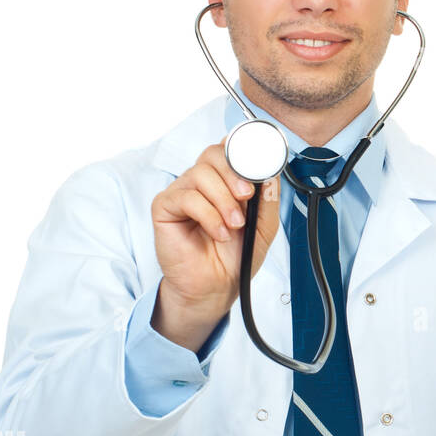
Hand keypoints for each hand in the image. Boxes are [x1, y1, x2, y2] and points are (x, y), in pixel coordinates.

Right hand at [150, 138, 280, 349]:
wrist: (217, 286)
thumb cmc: (236, 255)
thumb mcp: (264, 226)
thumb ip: (268, 199)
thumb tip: (270, 174)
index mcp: (225, 180)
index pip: (230, 149)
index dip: (243, 151)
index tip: (259, 165)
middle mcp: (203, 181)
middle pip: (213, 154)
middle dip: (234, 172)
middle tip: (247, 197)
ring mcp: (182, 192)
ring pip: (201, 174)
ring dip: (223, 200)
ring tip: (235, 225)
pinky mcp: (165, 207)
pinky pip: (187, 198)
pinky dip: (208, 215)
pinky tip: (218, 233)